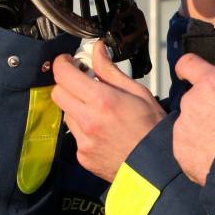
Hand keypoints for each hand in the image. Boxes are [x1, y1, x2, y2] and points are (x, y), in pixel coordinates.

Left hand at [52, 43, 166, 181]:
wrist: (157, 164)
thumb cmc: (152, 126)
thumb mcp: (137, 92)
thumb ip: (110, 70)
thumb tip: (97, 50)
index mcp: (102, 101)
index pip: (64, 75)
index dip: (63, 63)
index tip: (68, 61)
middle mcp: (87, 121)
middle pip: (57, 93)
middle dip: (66, 83)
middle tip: (82, 82)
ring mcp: (83, 141)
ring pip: (66, 114)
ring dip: (76, 107)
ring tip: (99, 110)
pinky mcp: (82, 156)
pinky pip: (75, 135)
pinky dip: (84, 128)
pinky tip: (103, 130)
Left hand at [173, 53, 214, 185]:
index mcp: (211, 83)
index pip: (189, 64)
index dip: (188, 67)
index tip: (187, 72)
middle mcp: (192, 101)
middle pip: (193, 99)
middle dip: (206, 108)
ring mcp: (183, 126)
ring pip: (189, 124)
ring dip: (200, 130)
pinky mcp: (179, 150)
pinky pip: (186, 146)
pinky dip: (197, 151)